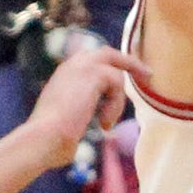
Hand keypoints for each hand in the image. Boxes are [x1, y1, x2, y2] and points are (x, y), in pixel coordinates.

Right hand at [26, 42, 146, 167]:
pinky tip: (103, 123)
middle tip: (148, 74)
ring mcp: (82, 65)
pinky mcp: (93, 72)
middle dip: (129, 63)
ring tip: (105, 124)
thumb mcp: (68, 121)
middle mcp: (72, 64)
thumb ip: (84, 112)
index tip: (124, 80)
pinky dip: (115, 105)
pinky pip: (118, 83)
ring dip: (117, 102)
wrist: (44, 136)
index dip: (110, 68)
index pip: (93, 61)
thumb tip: (101, 123)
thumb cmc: (52, 138)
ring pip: (116, 74)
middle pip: (109, 53)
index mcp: (64, 74)